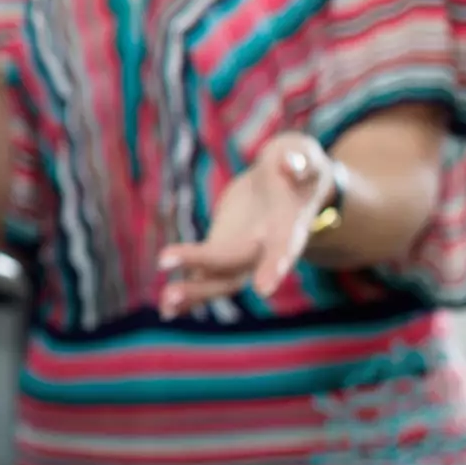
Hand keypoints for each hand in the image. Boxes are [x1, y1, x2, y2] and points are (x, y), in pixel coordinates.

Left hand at [157, 133, 333, 318]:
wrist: (286, 183)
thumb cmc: (295, 165)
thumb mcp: (301, 155)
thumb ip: (298, 161)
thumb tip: (291, 164)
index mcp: (289, 226)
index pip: (283, 247)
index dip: (274, 265)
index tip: (263, 289)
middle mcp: (266, 248)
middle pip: (236, 267)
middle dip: (205, 278)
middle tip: (171, 291)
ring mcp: (243, 254)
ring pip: (219, 281)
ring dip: (193, 293)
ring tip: (164, 305)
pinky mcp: (223, 250)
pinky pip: (205, 277)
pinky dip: (189, 293)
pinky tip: (166, 309)